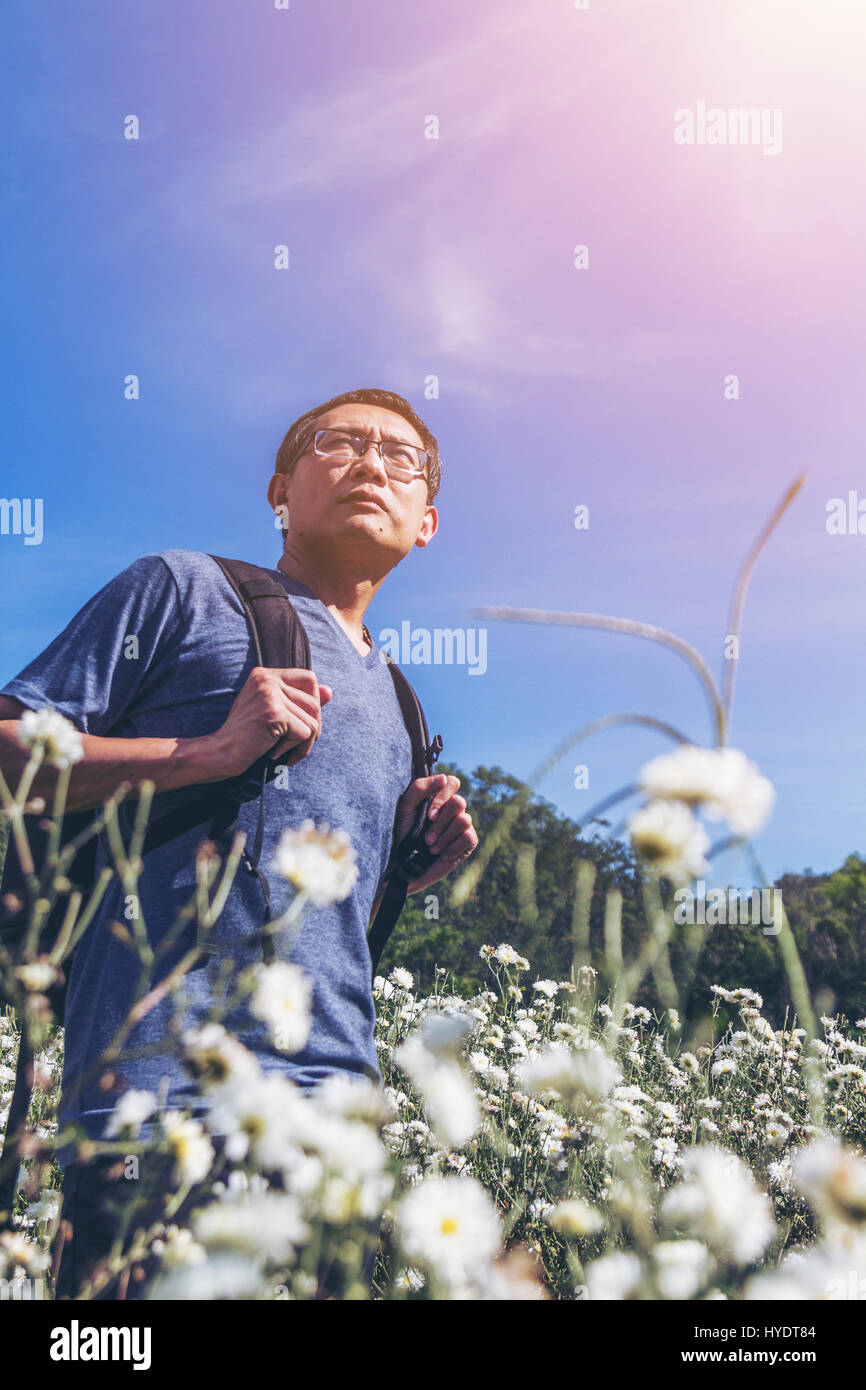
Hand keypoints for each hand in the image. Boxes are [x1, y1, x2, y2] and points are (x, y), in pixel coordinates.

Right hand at [207, 667, 332, 777]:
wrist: (219, 752)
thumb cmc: (245, 736)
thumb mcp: (273, 713)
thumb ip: (300, 701)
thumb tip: (331, 691)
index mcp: (264, 674)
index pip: (309, 678)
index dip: (314, 702)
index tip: (301, 723)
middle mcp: (267, 679)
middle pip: (315, 702)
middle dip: (312, 728)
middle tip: (295, 744)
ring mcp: (270, 694)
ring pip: (313, 720)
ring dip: (303, 743)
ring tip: (284, 752)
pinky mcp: (274, 713)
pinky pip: (306, 733)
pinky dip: (296, 749)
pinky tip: (277, 753)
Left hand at [392, 773, 477, 894]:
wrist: (403, 863)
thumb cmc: (402, 833)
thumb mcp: (405, 807)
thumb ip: (420, 788)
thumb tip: (443, 778)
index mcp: (439, 797)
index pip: (452, 783)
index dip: (443, 797)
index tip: (429, 815)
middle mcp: (452, 809)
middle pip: (459, 803)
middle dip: (441, 824)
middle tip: (427, 838)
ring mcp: (463, 824)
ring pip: (464, 820)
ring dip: (445, 837)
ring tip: (432, 848)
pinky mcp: (469, 841)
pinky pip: (469, 837)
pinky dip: (453, 847)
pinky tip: (442, 855)